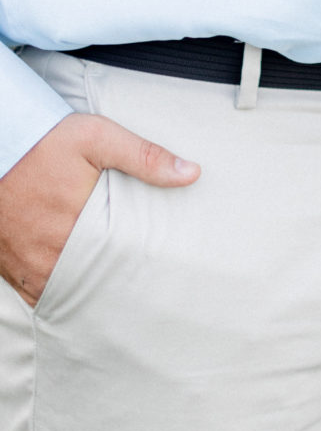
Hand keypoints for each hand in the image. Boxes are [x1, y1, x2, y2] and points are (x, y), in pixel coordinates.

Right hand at [0, 112, 198, 306]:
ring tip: (110, 289)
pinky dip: (55, 290)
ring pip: (64, 292)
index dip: (139, 270)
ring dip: (85, 290)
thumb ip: (144, 157)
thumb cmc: (44, 142)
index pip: (119, 264)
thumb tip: (191, 173)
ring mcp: (26, 265)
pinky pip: (35, 292)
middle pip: (92, 284)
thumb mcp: (98, 138)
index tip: (159, 274)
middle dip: (114, 285)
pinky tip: (74, 285)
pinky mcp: (9, 266)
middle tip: (140, 288)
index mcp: (77, 227)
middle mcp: (48, 254)